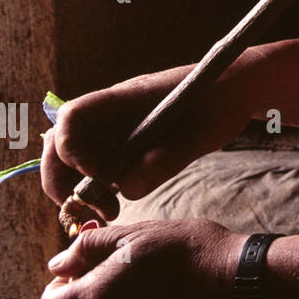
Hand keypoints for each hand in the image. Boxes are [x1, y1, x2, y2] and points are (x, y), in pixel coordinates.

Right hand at [41, 60, 263, 214]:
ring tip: (107, 211)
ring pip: (76, 156)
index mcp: (125, 98)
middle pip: (61, 140)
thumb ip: (165, 161)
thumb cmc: (221, 100)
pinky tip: (117, 203)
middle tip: (82, 208)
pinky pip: (100, 164)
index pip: (72, 115)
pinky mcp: (128, 143)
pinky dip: (97, 187)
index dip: (71, 148)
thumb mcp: (201, 133)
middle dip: (60, 176)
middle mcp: (112, 112)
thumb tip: (127, 189)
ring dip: (77, 186)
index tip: (95, 174)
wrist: (238, 87)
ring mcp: (118, 127)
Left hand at [41, 219, 246, 298]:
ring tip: (123, 277)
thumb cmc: (182, 249)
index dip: (60, 283)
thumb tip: (58, 261)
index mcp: (94, 294)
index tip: (80, 265)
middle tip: (101, 270)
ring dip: (98, 296)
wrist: (224, 272)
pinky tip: (138, 286)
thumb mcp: (131, 235)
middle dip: (77, 292)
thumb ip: (88, 246)